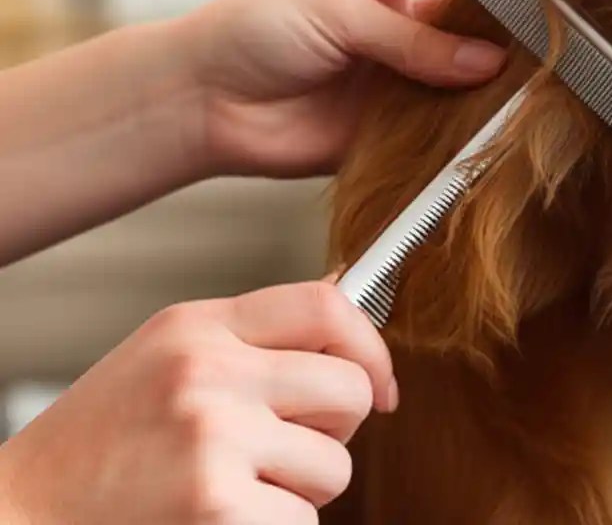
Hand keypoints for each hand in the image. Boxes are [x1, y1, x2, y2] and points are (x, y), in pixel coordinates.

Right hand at [0, 281, 392, 523]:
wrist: (21, 515)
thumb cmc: (100, 444)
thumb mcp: (167, 359)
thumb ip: (253, 337)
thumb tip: (345, 303)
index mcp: (197, 326)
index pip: (326, 304)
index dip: (371, 347)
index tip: (382, 385)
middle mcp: (209, 372)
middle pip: (350, 389)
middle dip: (335, 431)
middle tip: (283, 451)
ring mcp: (213, 437)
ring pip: (336, 466)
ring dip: (301, 490)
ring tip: (235, 488)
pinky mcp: (218, 504)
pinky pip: (305, 521)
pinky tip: (220, 521)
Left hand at [179, 0, 506, 177]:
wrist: (203, 103)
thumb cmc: (255, 31)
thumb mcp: (339, 14)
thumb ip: (413, 39)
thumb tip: (487, 62)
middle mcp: (403, 21)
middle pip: (471, 15)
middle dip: (503, 23)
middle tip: (545, 32)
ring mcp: (403, 74)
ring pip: (465, 74)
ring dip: (493, 80)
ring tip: (536, 81)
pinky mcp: (397, 127)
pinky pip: (444, 128)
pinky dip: (468, 129)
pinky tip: (498, 126)